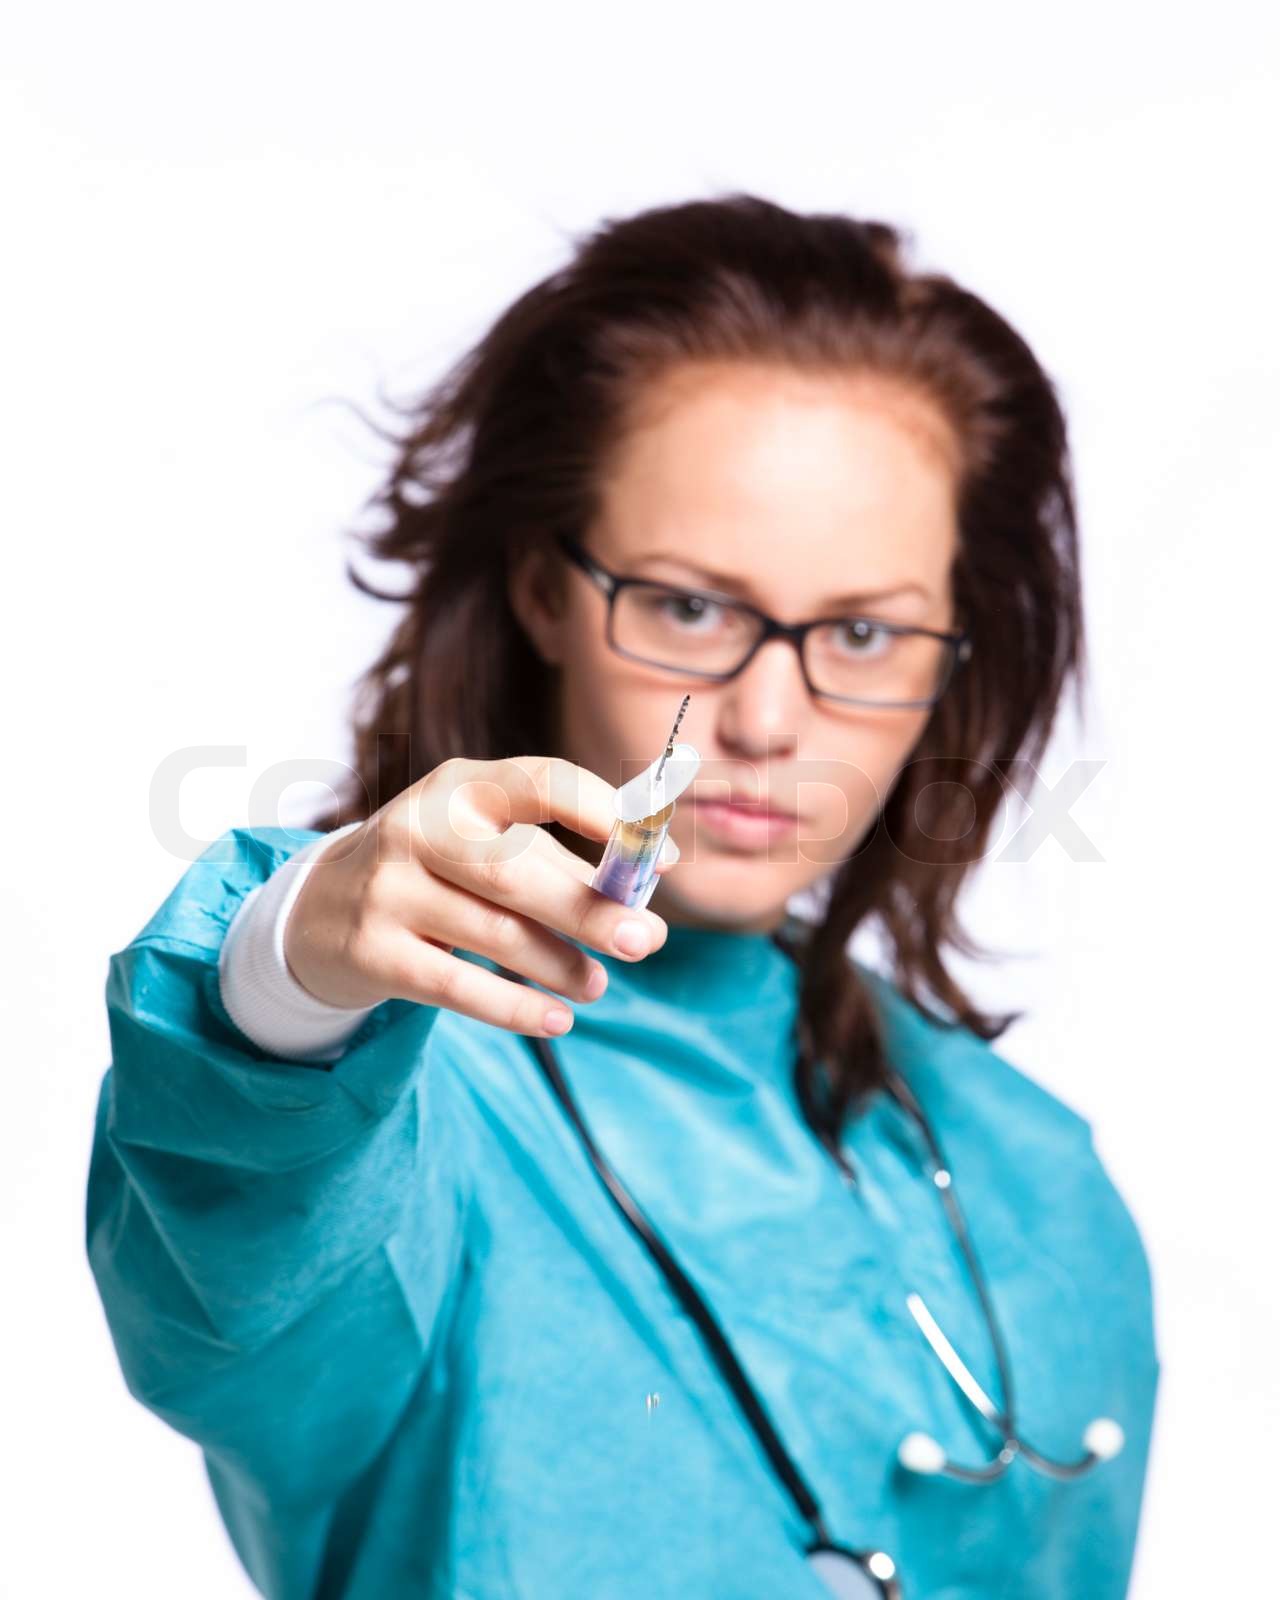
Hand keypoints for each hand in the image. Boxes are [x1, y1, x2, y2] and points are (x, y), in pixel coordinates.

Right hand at [283, 755, 673, 1036]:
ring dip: (560, 965)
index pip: (539, 781)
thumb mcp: (480, 841)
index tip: (657, 857)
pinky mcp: (372, 952)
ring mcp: (387, 890)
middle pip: (516, 870)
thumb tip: (646, 887)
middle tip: (646, 941)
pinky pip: (457, 987)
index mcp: (458, 786)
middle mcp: (417, 828)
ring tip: (598, 984)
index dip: (603, 814)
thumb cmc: (433, 869)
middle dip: (588, 909)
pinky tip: (557, 1019)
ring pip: (493, 934)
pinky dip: (515, 1008)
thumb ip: (555, 857)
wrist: (319, 910)